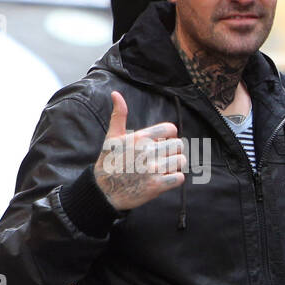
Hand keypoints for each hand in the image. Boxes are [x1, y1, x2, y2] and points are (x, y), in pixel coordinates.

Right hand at [94, 91, 185, 210]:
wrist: (104, 191)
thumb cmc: (110, 161)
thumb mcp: (112, 137)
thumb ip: (119, 115)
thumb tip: (116, 93)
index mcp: (139, 138)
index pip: (171, 129)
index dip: (169, 137)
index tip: (160, 144)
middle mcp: (147, 151)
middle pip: (178, 145)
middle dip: (172, 152)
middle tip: (160, 159)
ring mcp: (152, 169)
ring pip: (181, 161)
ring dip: (174, 166)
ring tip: (161, 169)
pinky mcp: (157, 185)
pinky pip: (179, 178)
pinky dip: (174, 179)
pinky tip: (162, 179)